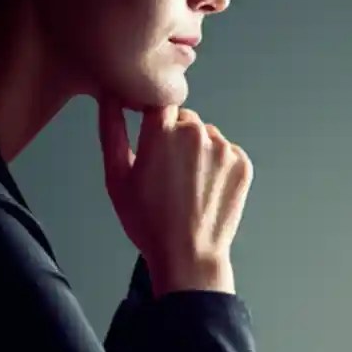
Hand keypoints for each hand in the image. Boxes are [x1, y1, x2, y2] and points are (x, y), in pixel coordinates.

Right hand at [97, 95, 253, 295]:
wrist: (189, 255)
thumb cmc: (147, 221)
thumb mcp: (116, 176)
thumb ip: (111, 128)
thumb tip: (109, 95)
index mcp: (162, 131)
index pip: (158, 100)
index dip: (152, 115)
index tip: (149, 132)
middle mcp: (196, 133)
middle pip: (184, 118)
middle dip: (175, 135)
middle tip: (167, 170)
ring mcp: (223, 149)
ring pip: (207, 135)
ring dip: (198, 149)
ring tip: (187, 184)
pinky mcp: (243, 164)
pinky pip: (227, 152)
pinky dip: (218, 164)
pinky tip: (205, 189)